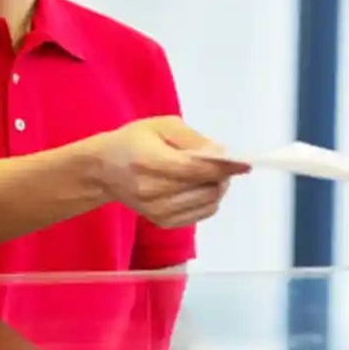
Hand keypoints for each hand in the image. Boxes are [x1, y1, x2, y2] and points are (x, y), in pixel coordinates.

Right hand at [95, 116, 249, 227]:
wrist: (104, 171)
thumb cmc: (133, 141)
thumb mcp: (162, 126)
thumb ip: (193, 139)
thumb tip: (221, 154)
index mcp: (149, 162)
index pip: (195, 169)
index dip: (223, 167)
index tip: (244, 163)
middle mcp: (151, 191)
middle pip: (205, 189)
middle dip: (222, 176)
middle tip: (222, 164)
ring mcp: (156, 211)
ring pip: (207, 203)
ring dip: (217, 188)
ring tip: (209, 174)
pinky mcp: (162, 223)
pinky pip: (200, 214)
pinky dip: (208, 200)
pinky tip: (199, 187)